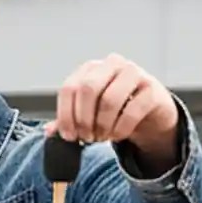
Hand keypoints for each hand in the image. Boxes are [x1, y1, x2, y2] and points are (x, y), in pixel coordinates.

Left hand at [48, 53, 178, 160]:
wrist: (151, 110)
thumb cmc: (116, 109)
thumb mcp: (90, 112)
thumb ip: (69, 119)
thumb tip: (49, 131)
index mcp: (91, 68)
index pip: (69, 88)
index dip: (65, 115)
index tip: (69, 136)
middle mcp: (111, 65)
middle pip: (88, 89)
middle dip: (84, 119)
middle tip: (86, 138)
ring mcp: (134, 73)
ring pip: (110, 100)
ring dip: (102, 125)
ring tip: (102, 137)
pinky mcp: (152, 89)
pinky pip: (132, 111)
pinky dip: (121, 129)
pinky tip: (117, 135)